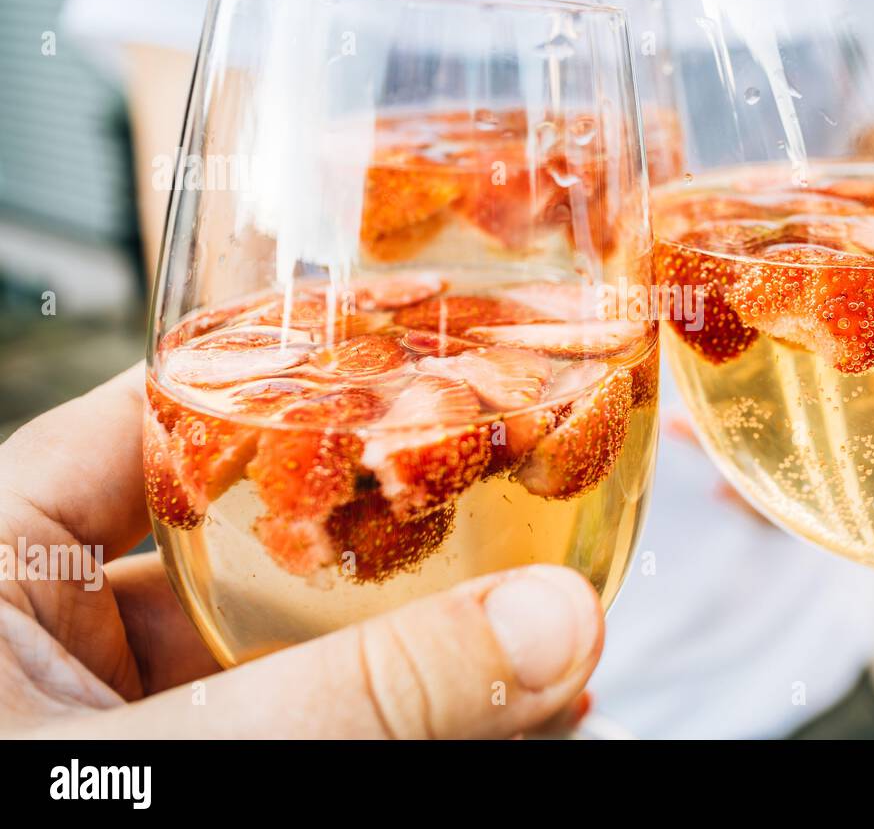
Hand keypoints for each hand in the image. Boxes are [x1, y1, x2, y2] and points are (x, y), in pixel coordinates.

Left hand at [0, 365, 602, 737]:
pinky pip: (299, 726)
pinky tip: (501, 730)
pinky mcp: (169, 765)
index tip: (439, 371)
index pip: (171, 413)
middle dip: (398, 546)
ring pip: (292, 645)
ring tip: (544, 656)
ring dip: (418, 655)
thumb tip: (555, 628)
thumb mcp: (161, 769)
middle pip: (255, 533)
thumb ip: (358, 702)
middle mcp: (44, 618)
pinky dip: (391, 731)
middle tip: (522, 532)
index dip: (307, 386)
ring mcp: (113, 708)